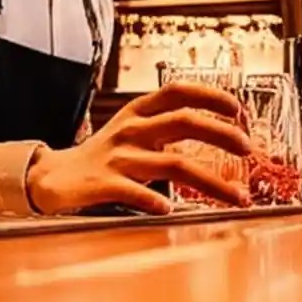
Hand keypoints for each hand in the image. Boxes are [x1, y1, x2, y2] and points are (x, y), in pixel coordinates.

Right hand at [25, 82, 252, 215]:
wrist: (52, 178)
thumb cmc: (102, 156)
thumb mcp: (131, 130)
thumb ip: (165, 126)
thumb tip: (219, 130)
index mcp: (137, 111)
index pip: (178, 91)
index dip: (211, 96)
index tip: (238, 110)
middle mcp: (131, 129)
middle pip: (184, 123)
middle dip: (222, 134)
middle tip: (248, 149)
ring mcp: (118, 157)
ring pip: (174, 164)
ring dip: (212, 181)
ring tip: (238, 197)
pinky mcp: (104, 184)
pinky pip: (136, 192)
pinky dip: (156, 200)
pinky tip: (171, 210)